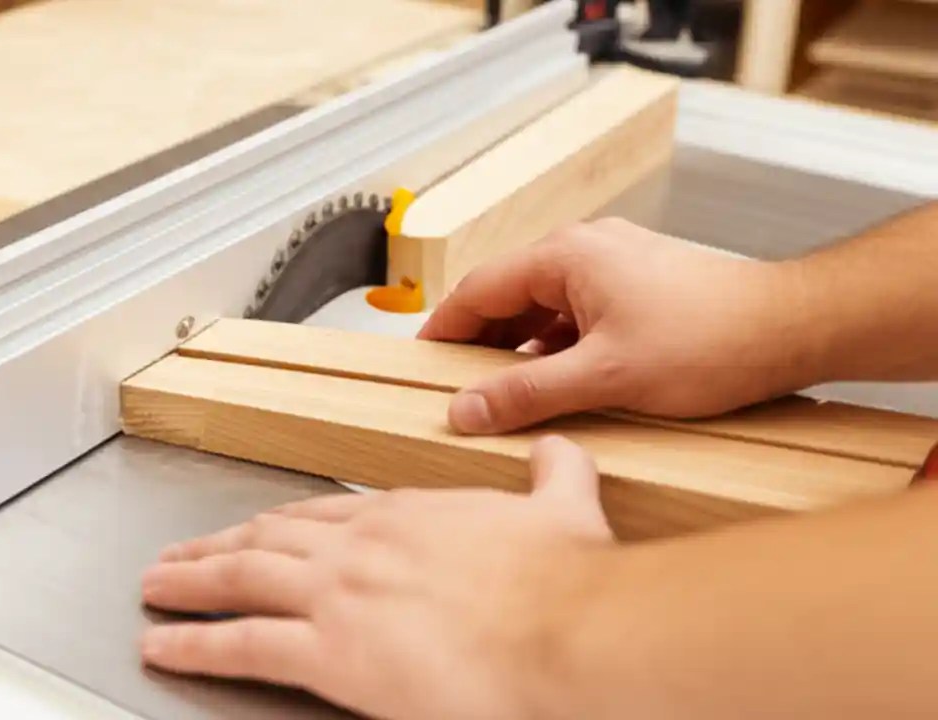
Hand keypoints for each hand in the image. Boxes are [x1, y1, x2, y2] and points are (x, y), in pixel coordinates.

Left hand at [139, 436, 614, 719]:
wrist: (566, 625)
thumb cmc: (564, 580)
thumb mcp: (566, 505)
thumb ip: (554, 474)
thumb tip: (556, 452)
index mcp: (408, 514)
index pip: (326, 512)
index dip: (284, 522)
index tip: (258, 528)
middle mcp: (360, 545)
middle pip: (268, 537)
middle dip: (218, 544)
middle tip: (181, 555)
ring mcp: (337, 593)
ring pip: (240, 578)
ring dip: (189, 582)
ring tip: (155, 587)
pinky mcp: (329, 650)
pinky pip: (243, 644)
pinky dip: (194, 644)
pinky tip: (165, 645)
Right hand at [418, 218, 816, 433]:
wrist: (793, 327)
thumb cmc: (712, 338)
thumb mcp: (604, 376)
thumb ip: (526, 393)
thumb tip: (467, 407)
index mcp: (566, 256)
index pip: (478, 288)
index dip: (443, 329)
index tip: (421, 363)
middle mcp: (586, 249)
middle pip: (508, 295)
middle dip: (480, 343)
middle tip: (458, 387)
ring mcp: (615, 265)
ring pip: (543, 307)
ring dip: (520, 348)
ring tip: (504, 393)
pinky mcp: (639, 285)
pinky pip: (576, 313)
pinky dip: (557, 346)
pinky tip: (558, 383)